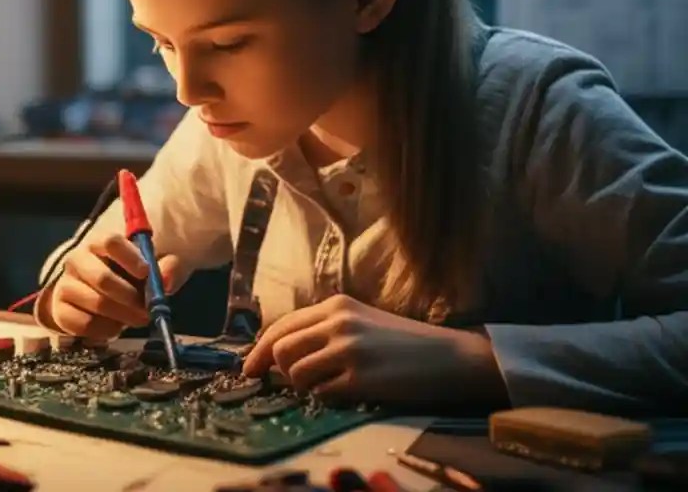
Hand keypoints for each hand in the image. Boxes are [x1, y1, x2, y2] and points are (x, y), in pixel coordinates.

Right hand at [47, 233, 189, 338]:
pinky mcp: (60, 310)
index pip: (110, 242)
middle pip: (103, 277)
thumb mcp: (150, 267)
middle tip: (147, 310)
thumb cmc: (127, 276)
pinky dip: (106, 330)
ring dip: (123, 316)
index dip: (130, 257)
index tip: (146, 272)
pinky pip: (85, 324)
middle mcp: (76, 260)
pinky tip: (117, 327)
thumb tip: (166, 278)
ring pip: (96, 303)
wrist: (94, 297)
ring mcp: (65, 285)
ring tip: (137, 319)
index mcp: (98, 243)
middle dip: (130, 297)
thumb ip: (165, 268)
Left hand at [242, 294, 506, 406]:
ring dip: (303, 386)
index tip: (249, 369)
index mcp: (336, 305)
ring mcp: (348, 350)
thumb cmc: (406, 342)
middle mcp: (338, 323)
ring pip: (296, 373)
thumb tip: (283, 355)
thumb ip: (324, 330)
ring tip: (327, 386)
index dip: (259, 350)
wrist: (452, 358)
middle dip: (278, 370)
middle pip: (280, 349)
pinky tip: (346, 393)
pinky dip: (326, 398)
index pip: (281, 326)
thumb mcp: (362, 320)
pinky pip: (321, 394)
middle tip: (289, 382)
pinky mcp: (361, 378)